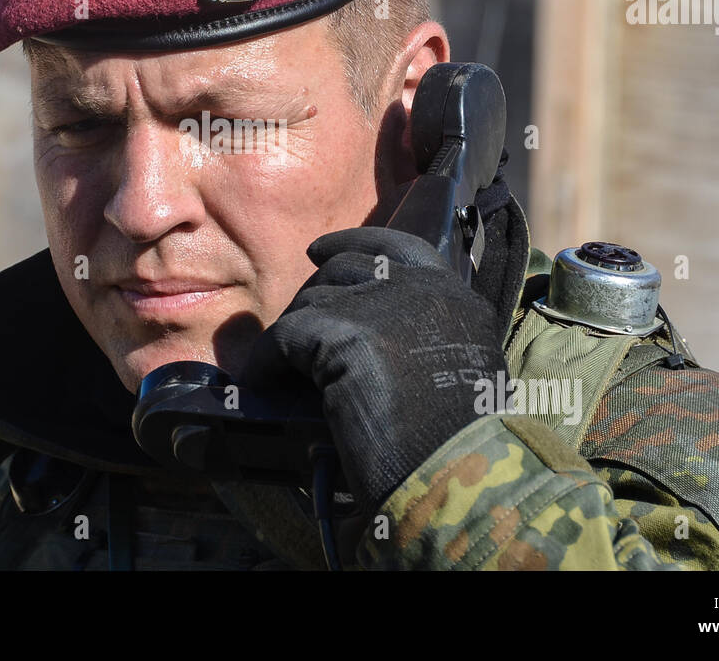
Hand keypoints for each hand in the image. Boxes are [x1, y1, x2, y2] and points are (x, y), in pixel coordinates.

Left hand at [244, 226, 507, 510]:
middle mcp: (420, 288)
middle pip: (345, 269)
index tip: (319, 250)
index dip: (354, 243)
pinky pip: (284, 336)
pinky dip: (267, 360)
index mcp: (453, 298)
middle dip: (314, 297)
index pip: (397, 245)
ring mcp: (381, 304)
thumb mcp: (457, 371)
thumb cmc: (456, 445)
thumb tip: (367, 336)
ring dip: (292, 336)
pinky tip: (261, 383)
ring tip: (282, 370)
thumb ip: (421, 338)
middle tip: (297, 332)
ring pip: (312, 301)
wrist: (454, 475)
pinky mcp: (344, 331)